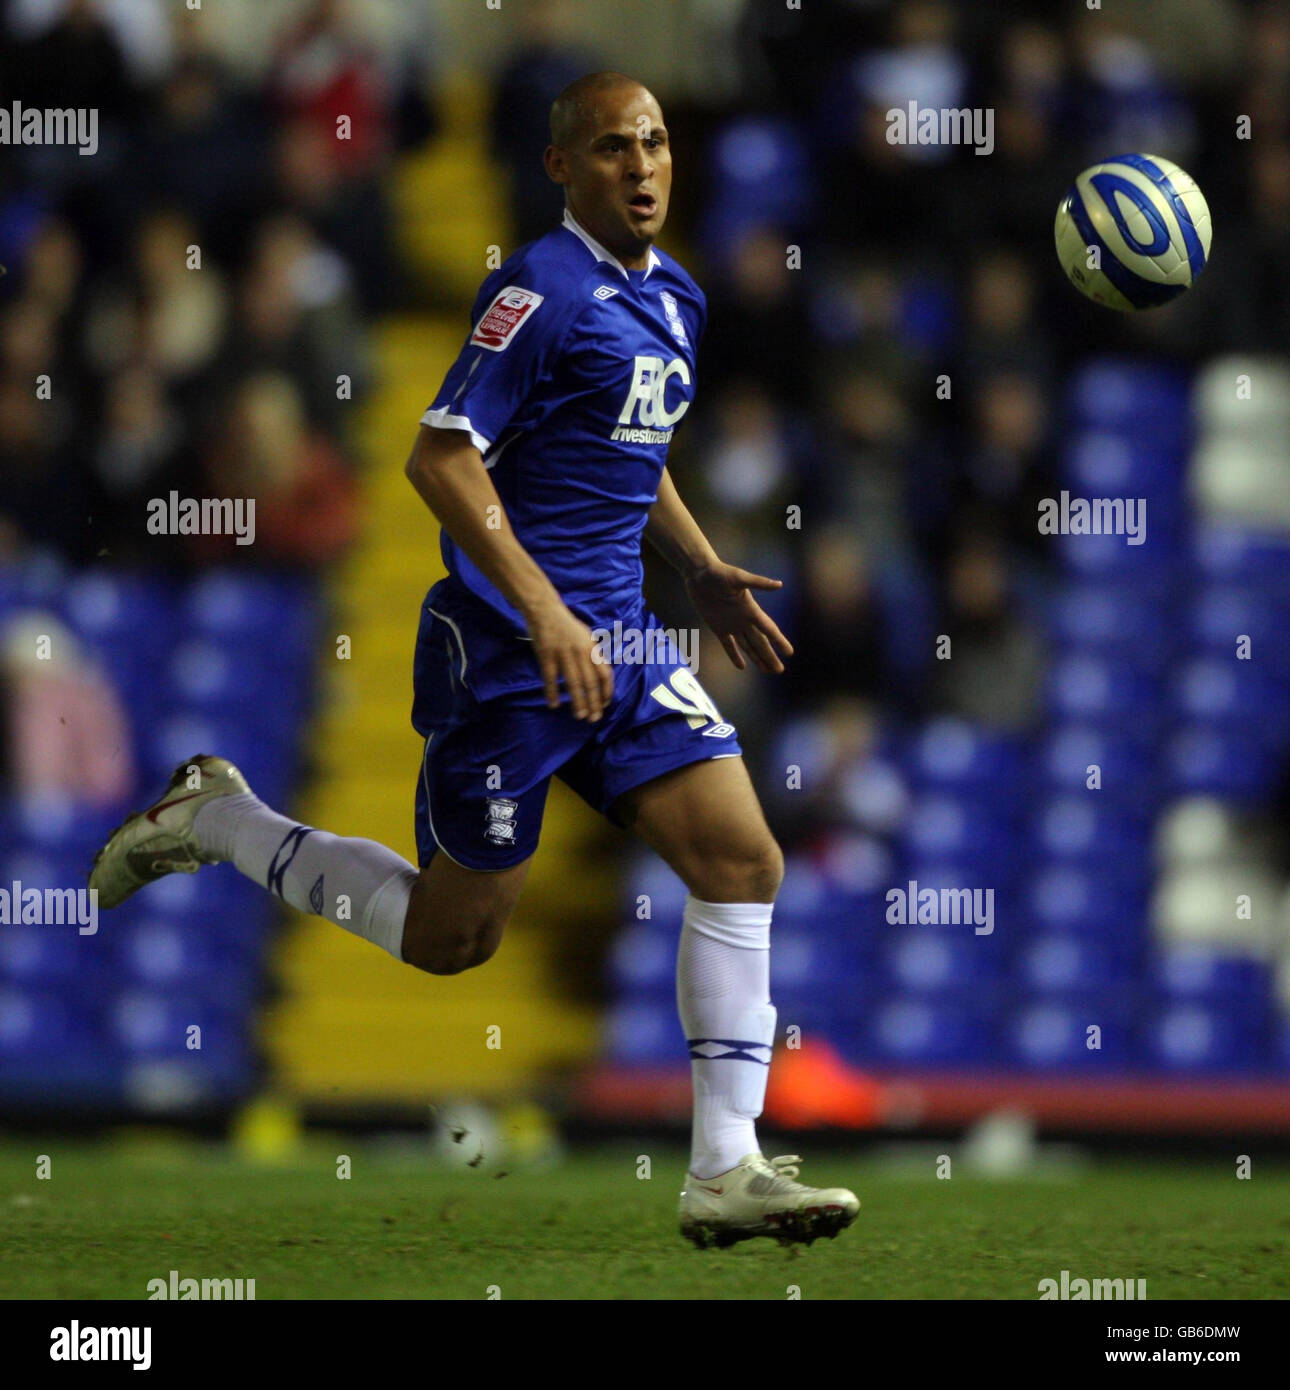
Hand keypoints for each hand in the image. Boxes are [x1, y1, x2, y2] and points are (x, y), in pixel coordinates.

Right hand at [524, 596, 613, 719]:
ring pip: (573, 683)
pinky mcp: (546, 656)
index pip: (605, 674)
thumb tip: (601, 676)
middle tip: (594, 719)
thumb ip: (594, 655)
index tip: (605, 704)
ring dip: (577, 701)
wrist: (545, 611)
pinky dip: (552, 692)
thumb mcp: (587, 637)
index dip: (606, 691)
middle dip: (594, 703)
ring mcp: (563, 655)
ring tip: (579, 716)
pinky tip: (554, 704)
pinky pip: (551, 678)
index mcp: (592, 649)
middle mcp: (581, 653)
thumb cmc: (568, 626)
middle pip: (590, 683)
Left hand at [685, 561, 793, 672]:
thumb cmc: (720, 572)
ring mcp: (731, 625)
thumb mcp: (739, 577)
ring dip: (757, 658)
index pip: (768, 629)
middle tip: (780, 671)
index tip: (789, 653)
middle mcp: (744, 619)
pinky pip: (728, 645)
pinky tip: (741, 666)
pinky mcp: (718, 627)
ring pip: (747, 646)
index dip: (779, 641)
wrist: (699, 572)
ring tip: (768, 670)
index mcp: (751, 609)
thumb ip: (758, 583)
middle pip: (760, 642)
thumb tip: (779, 585)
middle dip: (769, 657)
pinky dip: (735, 655)